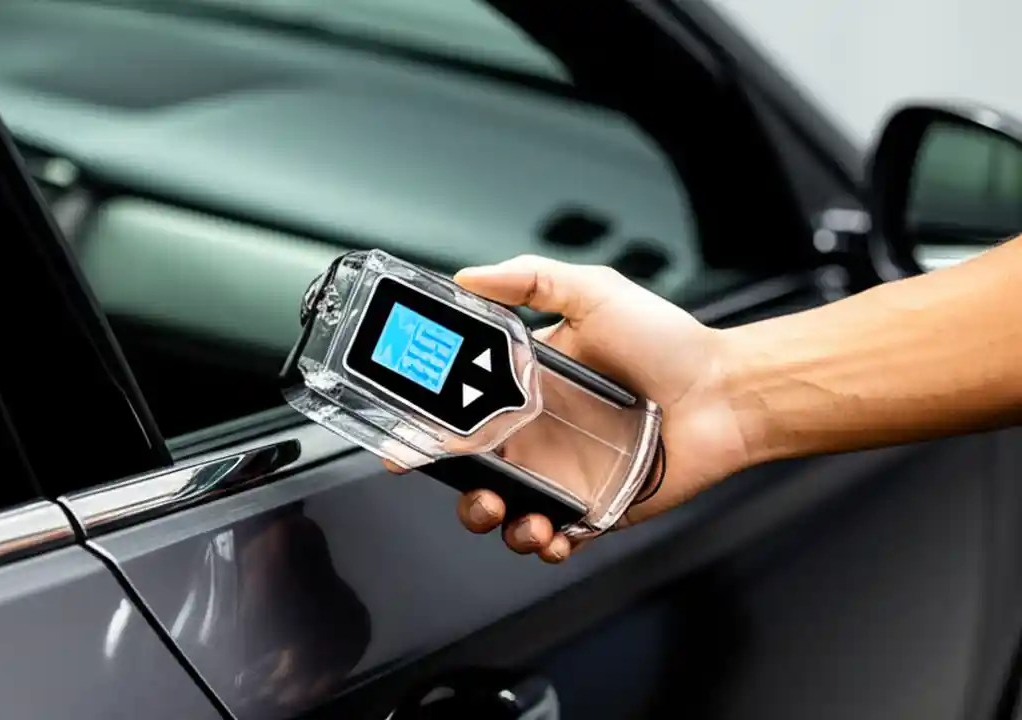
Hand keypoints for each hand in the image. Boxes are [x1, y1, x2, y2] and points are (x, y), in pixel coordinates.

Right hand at [389, 255, 750, 562]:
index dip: (429, 432)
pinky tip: (549, 534)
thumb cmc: (669, 343)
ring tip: (511, 515)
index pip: (463, 413)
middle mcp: (539, 434)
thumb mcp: (594, 293)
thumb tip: (468, 277)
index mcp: (528, 388)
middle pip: (474, 474)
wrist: (727, 392)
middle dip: (459, 492)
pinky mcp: (596, 509)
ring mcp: (565, 475)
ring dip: (494, 522)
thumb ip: (530, 279)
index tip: (403, 444)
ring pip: (506, 512)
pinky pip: (555, 538)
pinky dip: (542, 545)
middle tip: (471, 488)